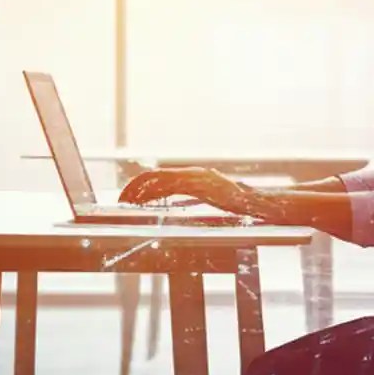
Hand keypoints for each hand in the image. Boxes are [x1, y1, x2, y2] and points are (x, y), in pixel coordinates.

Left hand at [118, 167, 257, 214]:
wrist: (251, 200)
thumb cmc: (235, 200)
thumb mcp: (211, 195)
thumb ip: (194, 193)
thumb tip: (177, 198)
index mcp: (192, 174)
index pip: (160, 175)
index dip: (142, 183)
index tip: (129, 194)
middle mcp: (191, 172)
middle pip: (155, 175)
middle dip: (135, 186)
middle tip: (122, 198)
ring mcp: (194, 177)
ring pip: (160, 180)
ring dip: (141, 191)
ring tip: (127, 201)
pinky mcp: (198, 186)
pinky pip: (170, 188)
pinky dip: (155, 194)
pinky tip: (145, 202)